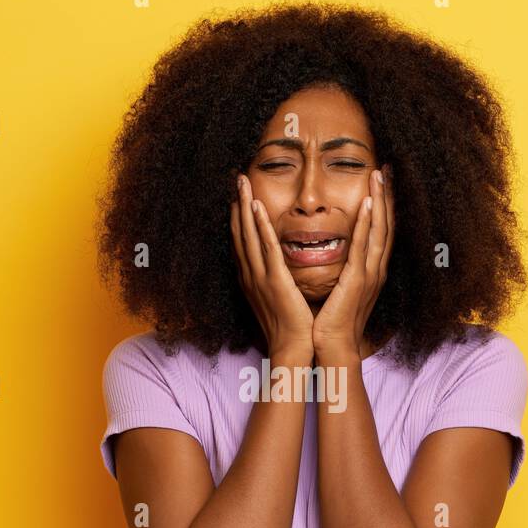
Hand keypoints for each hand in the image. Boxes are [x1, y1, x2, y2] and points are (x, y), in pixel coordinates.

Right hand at [230, 173, 314, 358]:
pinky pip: (266, 248)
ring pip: (248, 235)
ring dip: (244, 206)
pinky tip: (256, 207)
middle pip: (239, 233)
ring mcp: (260, 277)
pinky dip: (259, 227)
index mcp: (251, 279)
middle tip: (236, 179)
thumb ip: (276, 280)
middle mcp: (250, 275)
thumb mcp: (278, 298)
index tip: (238, 196)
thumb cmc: (290, 327)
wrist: (292, 349)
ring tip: (241, 182)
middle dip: (237, 204)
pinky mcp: (274, 280)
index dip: (238, 218)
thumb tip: (279, 267)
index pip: (241, 242)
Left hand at [312, 165, 393, 358]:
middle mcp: (375, 269)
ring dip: (381, 200)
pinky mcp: (357, 280)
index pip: (380, 231)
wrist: (333, 348)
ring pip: (380, 229)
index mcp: (370, 271)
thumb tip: (332, 253)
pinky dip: (369, 224)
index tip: (382, 182)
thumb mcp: (339, 289)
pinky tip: (369, 203)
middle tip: (387, 168)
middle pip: (386, 224)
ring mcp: (369, 274)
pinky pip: (364, 246)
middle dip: (388, 195)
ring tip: (380, 174)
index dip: (384, 205)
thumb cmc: (332, 322)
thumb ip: (341, 270)